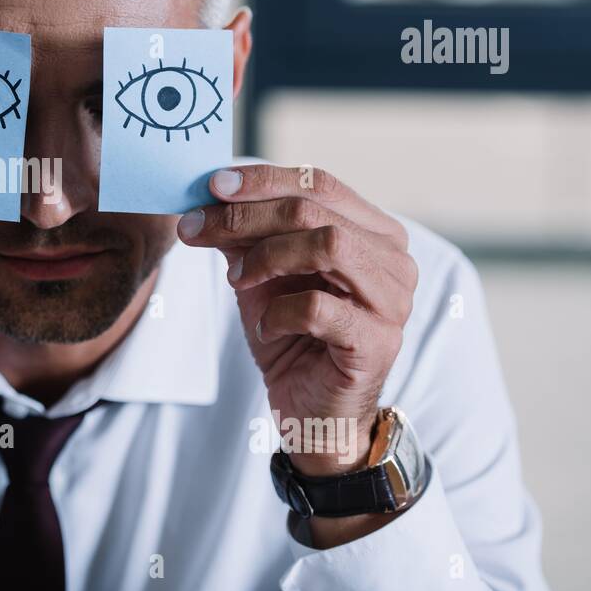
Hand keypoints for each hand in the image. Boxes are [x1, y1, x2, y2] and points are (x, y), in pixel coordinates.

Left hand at [177, 165, 417, 479]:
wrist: (311, 411)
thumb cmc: (292, 336)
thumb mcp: (262, 273)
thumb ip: (245, 231)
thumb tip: (207, 193)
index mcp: (373, 232)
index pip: (319, 183)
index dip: (262, 179)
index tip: (211, 186)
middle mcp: (394, 260)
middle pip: (315, 211)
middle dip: (245, 216)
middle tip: (196, 230)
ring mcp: (393, 301)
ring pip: (327, 245)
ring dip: (265, 257)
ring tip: (236, 280)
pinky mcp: (376, 342)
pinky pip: (318, 306)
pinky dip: (277, 312)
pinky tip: (265, 327)